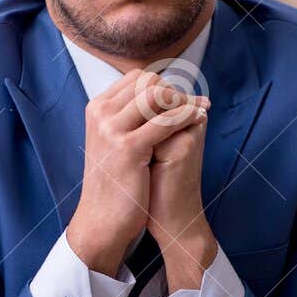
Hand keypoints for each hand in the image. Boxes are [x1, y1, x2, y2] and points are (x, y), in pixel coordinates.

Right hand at [66, 69, 208, 275]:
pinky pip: (165, 120)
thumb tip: (158, 93)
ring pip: (156, 94)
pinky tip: (200, 119)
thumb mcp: (114, 141)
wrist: (103, 219)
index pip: (136, 78)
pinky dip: (187, 115)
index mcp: (97, 109)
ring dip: (183, 100)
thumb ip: (129, 117)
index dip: (164, 84)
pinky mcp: (127, 148)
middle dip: (175, 91)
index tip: (182, 99)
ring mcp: (111, 129)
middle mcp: (100, 113)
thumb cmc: (116, 181)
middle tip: (195, 106)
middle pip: (147, 81)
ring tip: (199, 112)